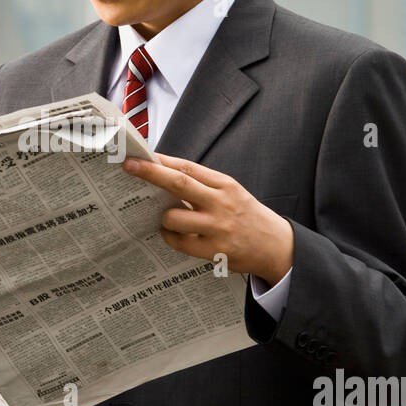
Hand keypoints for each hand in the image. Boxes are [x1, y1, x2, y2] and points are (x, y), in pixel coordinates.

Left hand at [122, 152, 293, 285]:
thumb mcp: (231, 192)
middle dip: (151, 173)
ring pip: (174, 217)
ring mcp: (218, 227)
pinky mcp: (215, 250)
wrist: (275, 246)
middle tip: (129, 166)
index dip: (162, 161)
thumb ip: (203, 184)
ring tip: (165, 218)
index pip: (188, 167)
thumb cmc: (246, 215)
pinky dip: (170, 237)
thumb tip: (165, 173)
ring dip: (163, 217)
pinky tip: (172, 234)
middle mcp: (221, 202)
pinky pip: (180, 242)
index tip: (141, 155)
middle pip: (179, 183)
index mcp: (225, 184)